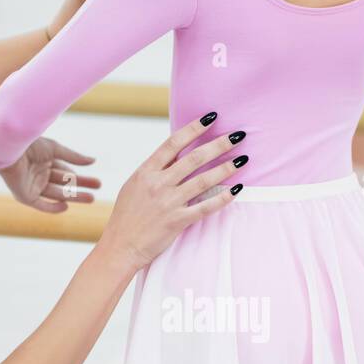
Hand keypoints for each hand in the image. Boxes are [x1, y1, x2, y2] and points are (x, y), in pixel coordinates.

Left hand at [0, 136, 101, 212]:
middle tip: (98, 189)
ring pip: (57, 194)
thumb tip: (93, 161)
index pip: (66, 172)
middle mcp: (39, 175)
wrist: (9, 149)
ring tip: (91, 198)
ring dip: (73, 197)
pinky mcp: (24, 195)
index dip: (81, 178)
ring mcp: (32, 186)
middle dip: (81, 187)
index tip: (96, 181)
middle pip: (64, 184)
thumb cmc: (29, 145)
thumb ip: (74, 157)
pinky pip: (41, 204)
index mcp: (45, 162)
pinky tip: (65, 205)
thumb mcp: (55, 149)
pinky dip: (52, 206)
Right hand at [98, 114, 247, 272]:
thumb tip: (176, 155)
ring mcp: (168, 202)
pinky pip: (205, 207)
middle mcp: (158, 184)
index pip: (173, 143)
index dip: (194, 128)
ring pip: (203, 180)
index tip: (211, 118)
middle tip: (238, 135)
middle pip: (194, 158)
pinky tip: (236, 190)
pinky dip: (222, 198)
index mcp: (146, 172)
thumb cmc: (126, 215)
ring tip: (243, 159)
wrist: (120, 245)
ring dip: (225, 168)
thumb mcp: (135, 186)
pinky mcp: (177, 221)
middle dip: (218, 144)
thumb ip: (155, 170)